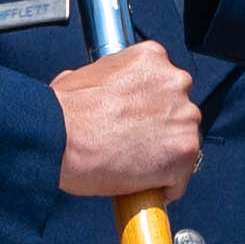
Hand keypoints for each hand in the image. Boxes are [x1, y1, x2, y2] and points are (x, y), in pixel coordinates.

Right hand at [55, 44, 199, 198]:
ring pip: (183, 143)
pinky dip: (164, 186)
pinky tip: (142, 185)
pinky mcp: (185, 151)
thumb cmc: (65, 112)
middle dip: (160, 129)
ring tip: (134, 166)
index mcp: (153, 58)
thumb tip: (108, 93)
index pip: (165, 85)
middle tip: (133, 143)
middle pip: (179, 112)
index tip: (138, 120)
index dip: (150, 107)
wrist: (60, 139)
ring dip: (164, 156)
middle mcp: (175, 82)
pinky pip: (180, 177)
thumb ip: (112, 80)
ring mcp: (184, 117)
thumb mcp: (86, 75)